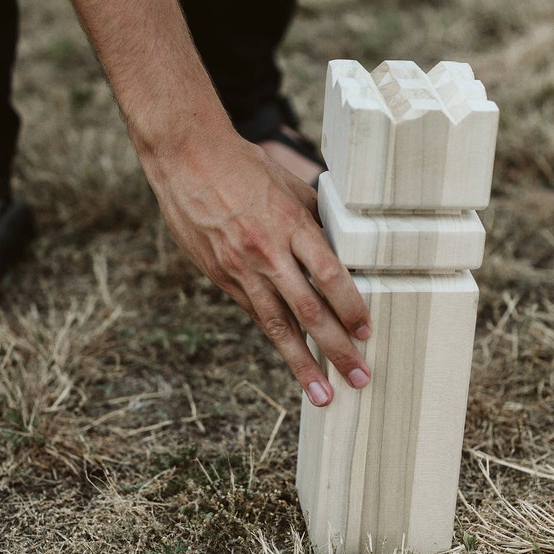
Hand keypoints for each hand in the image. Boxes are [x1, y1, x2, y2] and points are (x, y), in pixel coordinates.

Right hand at [140, 132, 371, 406]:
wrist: (187, 159)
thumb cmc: (244, 167)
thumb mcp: (289, 186)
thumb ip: (315, 221)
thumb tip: (345, 248)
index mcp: (290, 224)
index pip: (329, 275)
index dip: (350, 307)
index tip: (367, 331)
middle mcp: (266, 252)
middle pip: (308, 310)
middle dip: (337, 348)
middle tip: (360, 377)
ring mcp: (239, 269)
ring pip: (277, 326)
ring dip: (302, 363)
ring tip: (323, 393)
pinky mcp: (219, 276)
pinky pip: (254, 313)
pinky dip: (275, 337)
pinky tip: (291, 358)